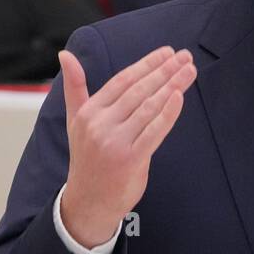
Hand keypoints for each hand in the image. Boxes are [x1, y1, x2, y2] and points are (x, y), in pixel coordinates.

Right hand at [58, 45, 195, 247]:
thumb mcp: (76, 120)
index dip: (146, 63)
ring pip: (149, 107)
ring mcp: (115, 142)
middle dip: (165, 71)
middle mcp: (100, 125)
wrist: (88, 202)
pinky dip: (168, 113)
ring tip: (189, 71)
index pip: (123, 80)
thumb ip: (75, 87)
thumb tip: (65, 54)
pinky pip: (154, 131)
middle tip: (185, 57)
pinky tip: (180, 97)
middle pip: (138, 90)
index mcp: (88, 112)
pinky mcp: (130, 159)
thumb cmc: (87, 157)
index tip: (167, 52)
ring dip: (172, 86)